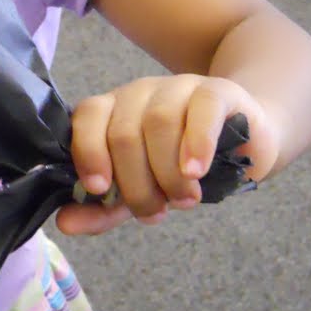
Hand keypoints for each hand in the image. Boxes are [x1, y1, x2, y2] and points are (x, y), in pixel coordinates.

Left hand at [56, 74, 277, 237]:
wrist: (245, 144)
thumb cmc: (182, 166)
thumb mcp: (140, 190)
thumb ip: (103, 208)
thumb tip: (65, 223)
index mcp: (113, 111)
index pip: (87, 118)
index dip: (89, 153)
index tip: (99, 189)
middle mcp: (139, 93)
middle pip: (123, 132)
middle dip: (137, 182)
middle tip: (156, 211)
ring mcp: (177, 87)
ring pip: (159, 122)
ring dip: (167, 171)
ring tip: (184, 200)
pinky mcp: (216, 91)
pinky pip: (201, 110)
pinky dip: (196, 143)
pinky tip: (197, 171)